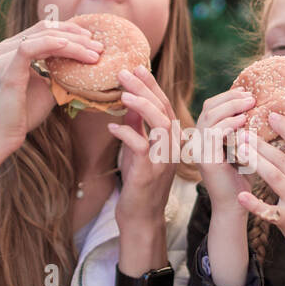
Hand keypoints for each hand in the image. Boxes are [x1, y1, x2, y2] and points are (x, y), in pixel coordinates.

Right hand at [0, 19, 104, 154]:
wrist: (2, 135)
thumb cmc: (24, 113)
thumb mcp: (47, 88)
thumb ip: (59, 72)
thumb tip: (84, 66)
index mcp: (13, 50)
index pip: (44, 30)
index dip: (70, 31)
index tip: (93, 42)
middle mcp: (5, 48)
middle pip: (46, 29)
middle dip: (76, 36)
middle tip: (100, 47)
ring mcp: (4, 56)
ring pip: (43, 37)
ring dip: (72, 43)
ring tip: (94, 53)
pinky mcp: (7, 69)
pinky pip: (29, 48)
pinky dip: (51, 44)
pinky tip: (69, 46)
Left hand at [110, 65, 178, 224]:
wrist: (142, 218)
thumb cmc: (140, 184)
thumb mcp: (139, 150)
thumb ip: (138, 127)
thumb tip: (130, 103)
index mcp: (172, 138)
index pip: (164, 104)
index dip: (151, 84)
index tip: (135, 67)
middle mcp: (173, 146)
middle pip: (163, 108)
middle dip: (144, 87)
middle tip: (123, 71)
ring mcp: (164, 159)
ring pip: (159, 123)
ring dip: (141, 104)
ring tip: (122, 92)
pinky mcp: (150, 171)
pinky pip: (141, 145)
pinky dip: (126, 133)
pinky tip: (111, 127)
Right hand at [193, 88, 256, 213]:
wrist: (235, 205)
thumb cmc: (242, 177)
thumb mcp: (241, 147)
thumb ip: (243, 130)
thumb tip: (256, 107)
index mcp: (204, 136)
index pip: (210, 107)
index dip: (227, 97)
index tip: (246, 92)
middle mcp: (197, 141)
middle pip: (208, 108)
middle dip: (231, 98)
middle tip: (251, 96)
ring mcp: (199, 150)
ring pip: (210, 117)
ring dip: (231, 107)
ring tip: (250, 103)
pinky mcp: (205, 159)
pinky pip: (213, 133)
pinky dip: (228, 124)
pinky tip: (243, 121)